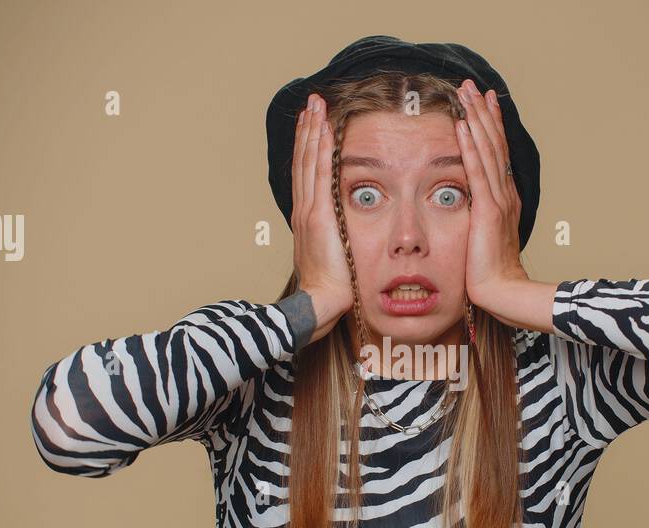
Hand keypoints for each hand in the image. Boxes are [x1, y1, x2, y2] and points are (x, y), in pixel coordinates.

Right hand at [291, 93, 353, 338]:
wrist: (321, 302)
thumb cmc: (331, 288)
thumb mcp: (333, 257)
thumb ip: (337, 239)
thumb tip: (344, 233)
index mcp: (308, 219)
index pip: (307, 174)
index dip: (309, 148)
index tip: (312, 125)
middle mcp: (304, 210)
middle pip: (304, 161)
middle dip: (308, 130)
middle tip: (311, 103)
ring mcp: (309, 211)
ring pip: (309, 161)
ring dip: (312, 131)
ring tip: (315, 106)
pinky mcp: (318, 215)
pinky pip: (320, 174)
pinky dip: (320, 149)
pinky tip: (324, 129)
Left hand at [455, 79, 528, 307]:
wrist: (502, 292)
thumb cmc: (489, 272)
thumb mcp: (483, 238)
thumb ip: (478, 219)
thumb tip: (468, 209)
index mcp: (504, 199)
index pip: (497, 154)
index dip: (491, 126)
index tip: (483, 102)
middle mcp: (505, 193)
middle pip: (494, 144)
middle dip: (483, 113)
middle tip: (473, 86)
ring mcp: (499, 200)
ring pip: (488, 150)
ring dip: (476, 119)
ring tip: (467, 93)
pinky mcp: (488, 211)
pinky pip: (478, 171)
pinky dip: (471, 146)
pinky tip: (463, 126)